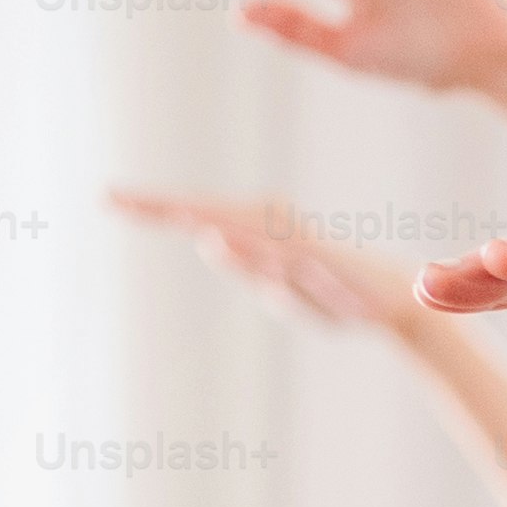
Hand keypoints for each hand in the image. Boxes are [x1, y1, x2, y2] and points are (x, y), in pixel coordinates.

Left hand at [112, 189, 407, 329]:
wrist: (397, 308)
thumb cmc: (339, 296)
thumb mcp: (281, 289)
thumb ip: (247, 266)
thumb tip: (204, 240)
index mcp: (260, 234)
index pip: (199, 219)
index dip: (156, 210)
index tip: (111, 201)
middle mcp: (273, 228)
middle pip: (207, 213)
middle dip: (160, 207)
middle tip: (109, 198)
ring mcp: (296, 242)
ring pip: (234, 224)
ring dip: (191, 216)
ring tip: (143, 207)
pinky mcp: (321, 257)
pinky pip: (276, 248)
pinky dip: (245, 242)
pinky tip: (212, 237)